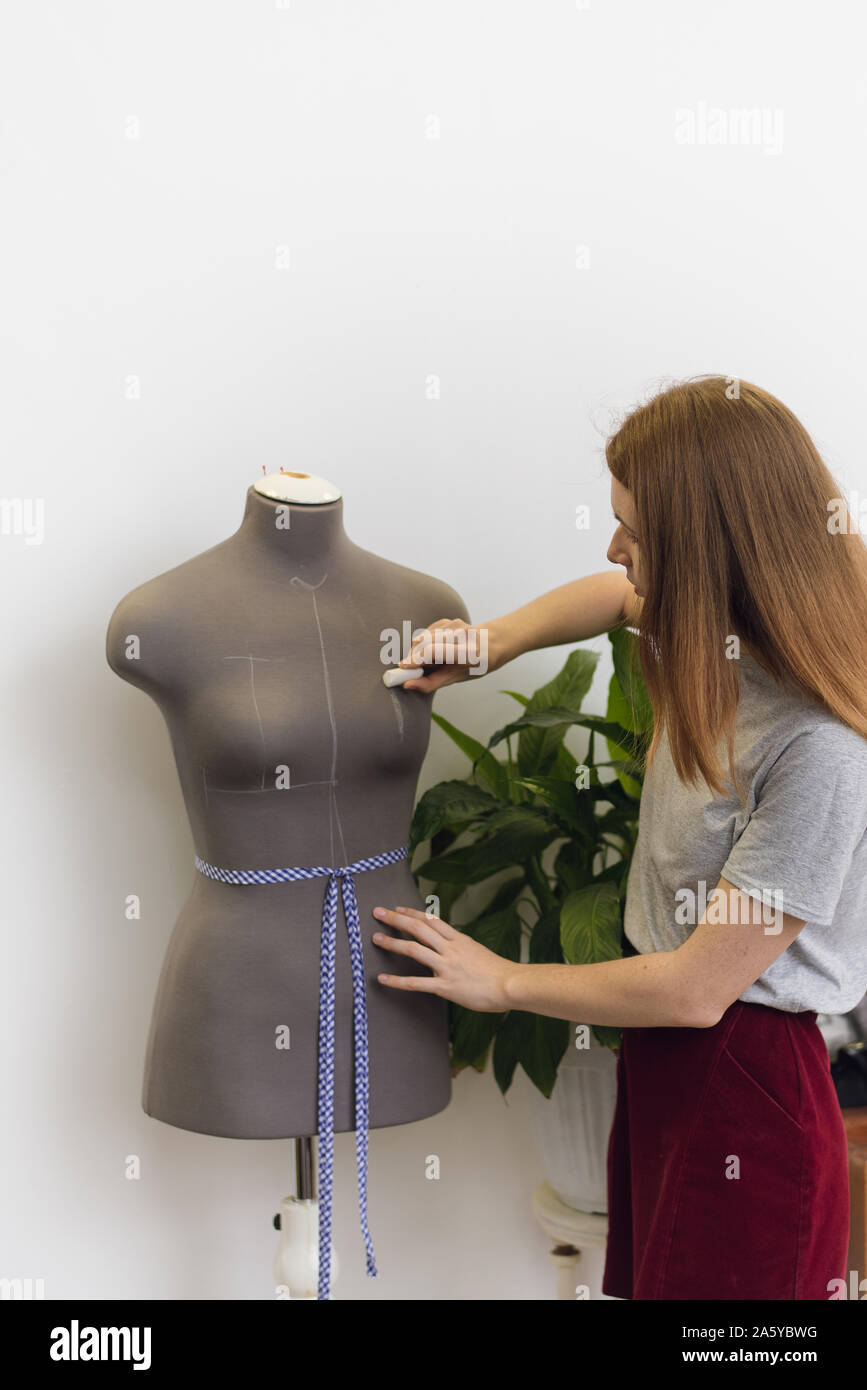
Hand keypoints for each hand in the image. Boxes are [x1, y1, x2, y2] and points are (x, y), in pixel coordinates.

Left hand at [370, 905, 515, 1011]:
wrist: (511, 984)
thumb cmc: (500, 972)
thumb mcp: (479, 952)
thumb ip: (463, 949)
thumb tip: (452, 950)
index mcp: (460, 940)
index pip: (432, 920)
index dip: (412, 913)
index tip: (398, 908)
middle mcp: (451, 949)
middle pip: (419, 928)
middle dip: (396, 919)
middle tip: (378, 912)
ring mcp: (447, 967)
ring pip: (414, 950)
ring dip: (393, 943)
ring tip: (375, 939)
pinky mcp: (445, 986)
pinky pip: (416, 983)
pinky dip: (397, 981)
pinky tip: (382, 979)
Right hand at [397, 617, 506, 691]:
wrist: (491, 644)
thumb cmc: (476, 665)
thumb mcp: (458, 678)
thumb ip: (431, 683)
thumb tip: (407, 685)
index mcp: (468, 653)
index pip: (434, 651)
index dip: (415, 659)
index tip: (402, 667)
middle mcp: (462, 634)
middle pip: (425, 643)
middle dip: (412, 657)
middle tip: (411, 670)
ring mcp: (455, 624)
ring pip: (423, 638)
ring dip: (417, 651)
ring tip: (427, 662)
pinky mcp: (448, 620)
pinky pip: (427, 633)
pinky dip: (424, 644)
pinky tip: (434, 650)